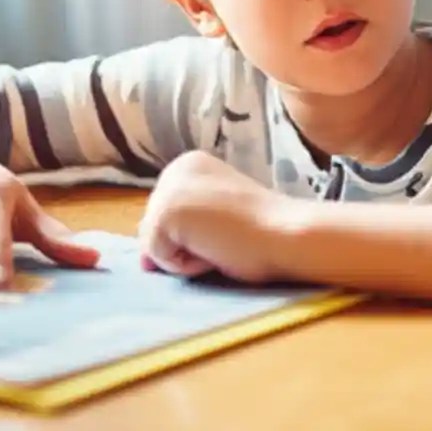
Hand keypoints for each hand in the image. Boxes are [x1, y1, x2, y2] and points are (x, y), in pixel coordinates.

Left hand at [139, 150, 290, 282]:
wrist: (287, 233)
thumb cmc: (265, 231)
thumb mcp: (216, 221)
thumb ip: (182, 232)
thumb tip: (144, 263)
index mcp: (191, 165)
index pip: (167, 215)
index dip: (194, 236)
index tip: (230, 228)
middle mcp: (175, 169)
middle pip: (154, 228)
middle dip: (186, 245)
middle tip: (229, 236)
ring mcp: (168, 188)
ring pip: (154, 244)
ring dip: (186, 256)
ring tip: (222, 242)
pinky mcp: (165, 212)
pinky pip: (158, 257)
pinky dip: (185, 265)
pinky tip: (215, 249)